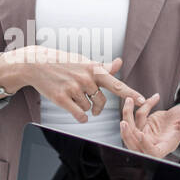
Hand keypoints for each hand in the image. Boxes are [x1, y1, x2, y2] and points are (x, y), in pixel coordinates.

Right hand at [3, 46, 144, 121]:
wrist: (37, 63)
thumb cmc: (63, 62)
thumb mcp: (83, 62)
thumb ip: (102, 67)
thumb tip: (119, 62)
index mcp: (93, 69)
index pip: (116, 83)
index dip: (130, 93)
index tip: (142, 100)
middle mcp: (85, 78)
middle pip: (101, 102)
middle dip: (99, 107)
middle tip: (94, 107)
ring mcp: (73, 88)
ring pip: (88, 108)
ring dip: (84, 107)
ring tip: (74, 97)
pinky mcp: (61, 98)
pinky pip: (79, 115)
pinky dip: (81, 117)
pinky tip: (79, 114)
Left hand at [120, 98, 179, 157]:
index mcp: (165, 146)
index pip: (152, 152)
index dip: (146, 145)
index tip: (142, 135)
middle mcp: (153, 143)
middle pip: (135, 145)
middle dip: (127, 135)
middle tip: (124, 123)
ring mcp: (146, 134)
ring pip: (131, 128)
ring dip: (128, 114)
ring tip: (129, 99)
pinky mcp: (142, 125)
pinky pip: (136, 117)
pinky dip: (142, 106)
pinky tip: (154, 97)